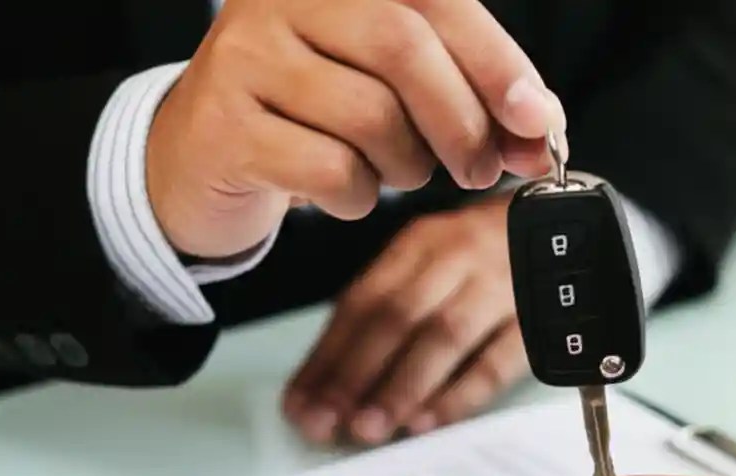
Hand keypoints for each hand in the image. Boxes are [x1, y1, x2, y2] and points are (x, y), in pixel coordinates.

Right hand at [147, 0, 565, 257]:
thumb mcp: (390, 91)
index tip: (537, 119)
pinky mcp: (224, 124)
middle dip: (462, 122)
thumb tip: (539, 129)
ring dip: (407, 166)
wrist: (197, 160)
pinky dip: (358, 196)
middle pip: (404, 48)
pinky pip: (329, 168)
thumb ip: (465, 97)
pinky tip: (346, 192)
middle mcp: (282, 1)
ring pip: (370, 114)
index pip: (436, 0)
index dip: (497, 61)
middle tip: (479, 171)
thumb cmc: (309, 119)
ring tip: (395, 173)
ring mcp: (245, 57)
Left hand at [284, 194, 526, 444]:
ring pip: (443, 336)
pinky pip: (497, 359)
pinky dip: (460, 393)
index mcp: (422, 242)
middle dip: (353, 375)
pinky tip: (429, 421)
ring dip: (400, 387)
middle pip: (395, 317)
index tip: (300, 402)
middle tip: (324, 422)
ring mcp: (503, 284)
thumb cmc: (494, 255)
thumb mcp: (439, 259)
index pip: (362, 301)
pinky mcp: (542, 316)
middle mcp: (458, 256)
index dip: (327, 355)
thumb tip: (333, 377)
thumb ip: (393, 306)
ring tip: (369, 428)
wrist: (578, 230)